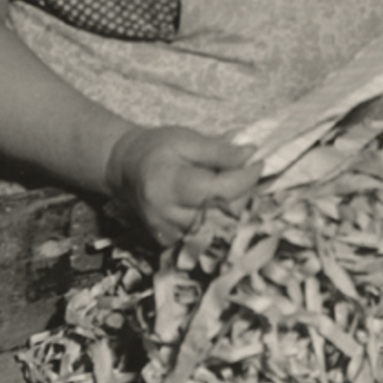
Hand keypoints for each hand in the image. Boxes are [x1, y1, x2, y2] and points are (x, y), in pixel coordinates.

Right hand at [102, 125, 262, 248]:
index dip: (245, 178)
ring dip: (231, 209)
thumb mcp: (187, 139)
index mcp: (168, 185)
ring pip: (217, 230)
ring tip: (227, 188)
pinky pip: (205, 238)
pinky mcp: (168, 243)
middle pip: (222, 214)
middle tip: (241, 174)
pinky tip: (213, 204)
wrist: (125, 169)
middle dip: (241, 193)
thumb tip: (250, 155)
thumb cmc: (156, 149)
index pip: (220, 191)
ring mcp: (166, 233)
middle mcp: (165, 215)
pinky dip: (217, 222)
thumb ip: (220, 151)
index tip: (257, 163)